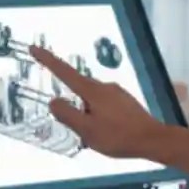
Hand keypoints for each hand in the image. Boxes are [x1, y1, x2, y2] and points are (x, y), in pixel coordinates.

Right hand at [29, 45, 166, 158]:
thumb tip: (53, 101)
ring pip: (92, 100)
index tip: (34, 48)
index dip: (48, 60)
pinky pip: (104, 105)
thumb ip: (68, 115)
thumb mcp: (87, 130)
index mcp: (93, 91)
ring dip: (88, 115)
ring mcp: (117, 93)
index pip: (65, 72)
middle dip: (74, 107)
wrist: (153, 140)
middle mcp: (105, 87)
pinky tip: (108, 133)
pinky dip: (99, 117)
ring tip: (98, 138)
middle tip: (82, 131)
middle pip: (79, 90)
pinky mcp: (126, 102)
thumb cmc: (118, 136)